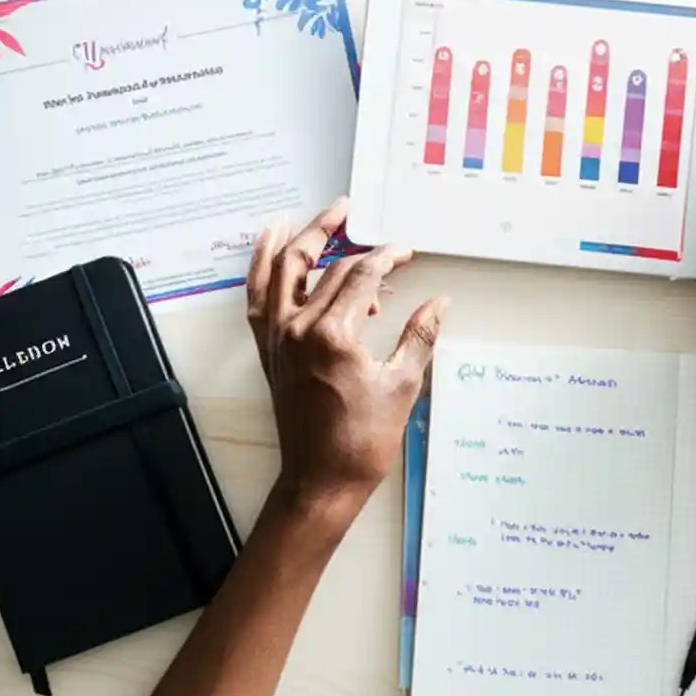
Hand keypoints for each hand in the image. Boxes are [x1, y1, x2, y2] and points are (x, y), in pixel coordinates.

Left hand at [246, 198, 449, 525]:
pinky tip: (272, 243)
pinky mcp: (268, 349)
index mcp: (333, 335)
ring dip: (302, 237)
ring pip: (283, 269)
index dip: (386, 258)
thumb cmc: (361, 442)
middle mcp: (298, 328)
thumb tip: (438, 304)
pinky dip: (262, 264)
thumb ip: (419, 337)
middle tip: (366, 221)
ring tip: (320, 215)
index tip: (405, 254)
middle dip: (351, 244)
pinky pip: (258, 295)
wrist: (321, 480)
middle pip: (325, 268)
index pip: (360, 277)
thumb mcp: (402, 386)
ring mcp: (278, 338)